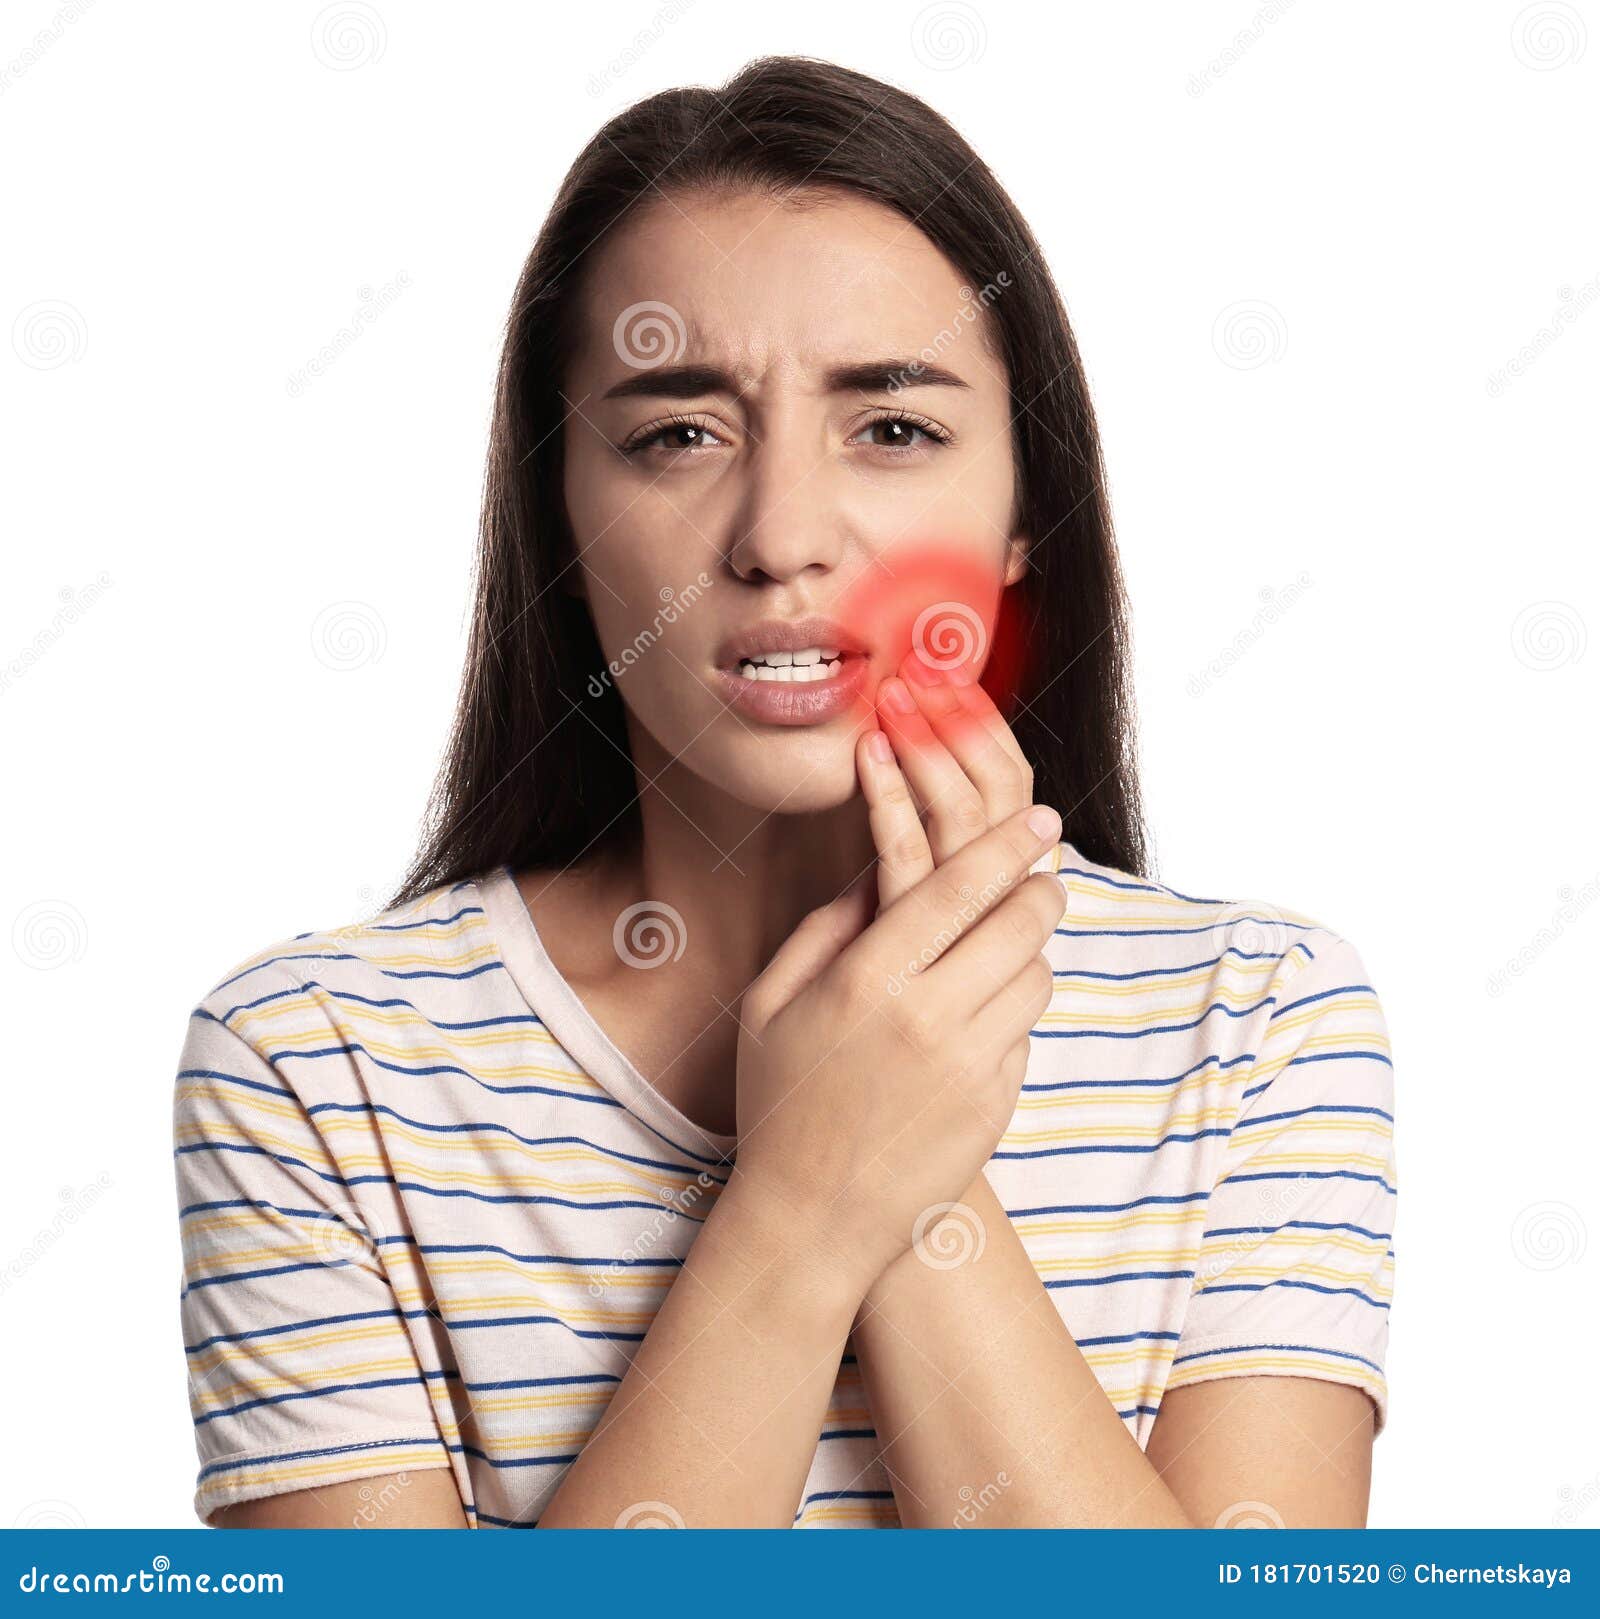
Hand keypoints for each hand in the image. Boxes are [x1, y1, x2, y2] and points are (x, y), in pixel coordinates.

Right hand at [731, 666, 1064, 1298]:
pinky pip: (1025, 1034)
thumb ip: (825, 926)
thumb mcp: (771, 1004)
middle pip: (1020, 925)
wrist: (811, 1221)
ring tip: (1000, 952)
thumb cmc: (779, 1102)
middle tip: (1039, 878)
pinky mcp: (996, 1106)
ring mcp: (971, 1067)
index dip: (1006, 843)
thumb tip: (878, 865)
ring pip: (1036, 978)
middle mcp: (929, 1019)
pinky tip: (976, 1022)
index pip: (958, 887)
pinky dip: (1013, 1014)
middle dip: (1039, 890)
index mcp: (867, 981)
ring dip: (1030, 952)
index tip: (1037, 817)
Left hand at [865, 648, 1039, 905]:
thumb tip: (921, 720)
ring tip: (890, 694)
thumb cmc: (898, 925)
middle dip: (957, 716)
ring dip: (926, 742)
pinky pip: (905, 852)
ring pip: (959, 811)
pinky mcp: (911, 927)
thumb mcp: (929, 863)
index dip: (983, 717)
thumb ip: (934, 808)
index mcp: (1010, 860)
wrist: (871, 1031)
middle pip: (998, 785)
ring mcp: (960, 907)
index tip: (948, 666)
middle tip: (915, 666)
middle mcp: (999, 880)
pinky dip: (888, 793)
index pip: (1013, 774)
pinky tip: (866, 749)